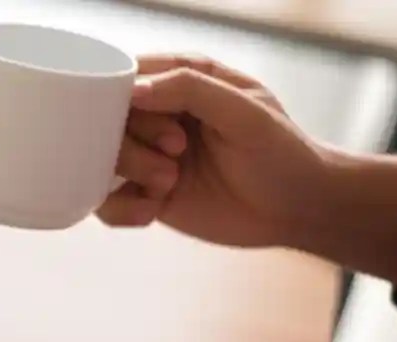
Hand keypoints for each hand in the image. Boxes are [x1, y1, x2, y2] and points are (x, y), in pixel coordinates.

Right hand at [98, 55, 333, 248]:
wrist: (297, 209)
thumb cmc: (281, 153)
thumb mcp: (245, 112)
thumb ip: (191, 89)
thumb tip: (132, 90)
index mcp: (184, 81)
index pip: (129, 76)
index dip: (130, 98)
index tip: (161, 121)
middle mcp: (160, 116)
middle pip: (108, 119)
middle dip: (135, 140)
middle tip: (176, 151)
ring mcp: (148, 156)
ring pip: (100, 159)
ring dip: (130, 173)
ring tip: (167, 184)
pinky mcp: (144, 194)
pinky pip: (105, 203)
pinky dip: (123, 210)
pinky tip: (153, 211)